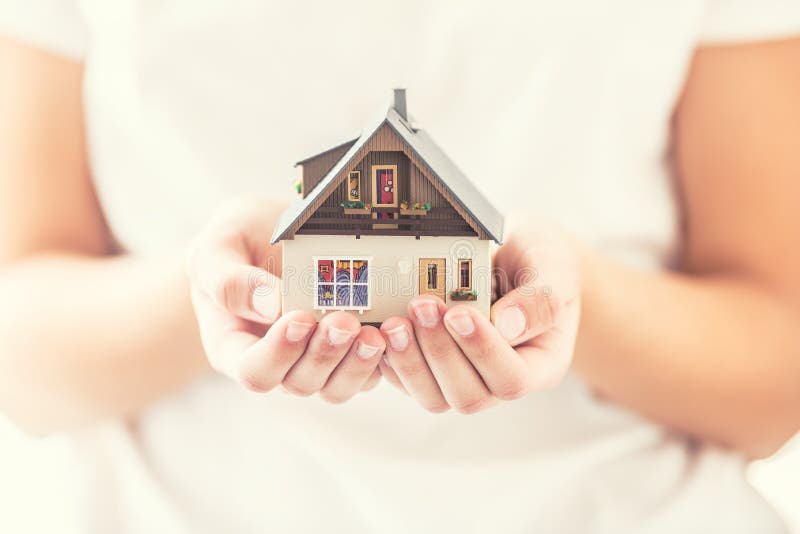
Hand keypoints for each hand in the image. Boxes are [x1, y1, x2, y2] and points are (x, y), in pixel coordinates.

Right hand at [186, 198, 382, 401]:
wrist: (265, 234)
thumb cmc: (234, 243)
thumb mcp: (216, 250)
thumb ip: (229, 280)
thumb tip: (271, 306)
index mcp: (236, 346)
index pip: (254, 371)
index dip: (278, 354)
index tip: (299, 319)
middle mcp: (277, 361)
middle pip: (300, 382)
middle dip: (325, 355)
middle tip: (345, 321)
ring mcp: (314, 358)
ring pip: (336, 386)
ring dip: (356, 364)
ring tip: (373, 334)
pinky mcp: (347, 350)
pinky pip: (367, 370)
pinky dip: (382, 357)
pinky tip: (392, 331)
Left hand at [378, 223, 580, 413]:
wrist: (517, 252)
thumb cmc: (539, 259)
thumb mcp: (552, 264)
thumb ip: (541, 296)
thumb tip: (507, 325)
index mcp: (540, 362)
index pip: (512, 378)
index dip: (483, 351)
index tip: (460, 313)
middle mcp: (500, 379)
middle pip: (469, 395)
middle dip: (440, 353)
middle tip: (421, 306)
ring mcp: (465, 377)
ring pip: (434, 396)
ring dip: (411, 361)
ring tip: (396, 322)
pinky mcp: (434, 369)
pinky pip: (409, 382)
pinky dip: (392, 361)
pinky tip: (382, 332)